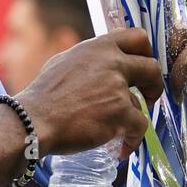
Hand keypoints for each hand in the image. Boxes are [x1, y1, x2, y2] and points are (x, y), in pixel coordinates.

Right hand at [17, 28, 163, 157]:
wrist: (32, 121)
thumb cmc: (41, 98)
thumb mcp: (63, 63)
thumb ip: (86, 61)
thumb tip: (97, 64)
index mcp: (98, 48)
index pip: (136, 37)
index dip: (145, 53)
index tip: (143, 68)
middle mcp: (111, 63)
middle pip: (151, 67)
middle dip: (154, 85)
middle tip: (149, 98)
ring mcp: (117, 88)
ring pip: (140, 105)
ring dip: (131, 120)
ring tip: (117, 133)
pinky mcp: (120, 114)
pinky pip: (140, 128)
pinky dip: (132, 141)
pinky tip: (121, 149)